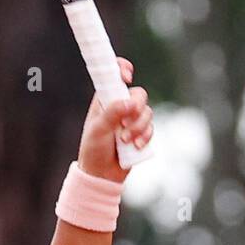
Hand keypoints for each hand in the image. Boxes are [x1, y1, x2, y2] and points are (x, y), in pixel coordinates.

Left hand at [76, 58, 153, 183]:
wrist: (101, 175)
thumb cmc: (94, 149)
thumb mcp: (98, 129)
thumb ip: (113, 113)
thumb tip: (130, 102)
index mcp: (105, 100)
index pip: (114, 76)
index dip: (122, 69)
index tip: (127, 77)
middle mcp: (120, 106)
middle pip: (139, 94)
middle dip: (137, 107)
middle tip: (126, 122)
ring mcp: (131, 119)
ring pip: (147, 112)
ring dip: (139, 127)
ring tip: (125, 140)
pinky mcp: (141, 133)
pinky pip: (151, 127)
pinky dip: (145, 137)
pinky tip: (135, 147)